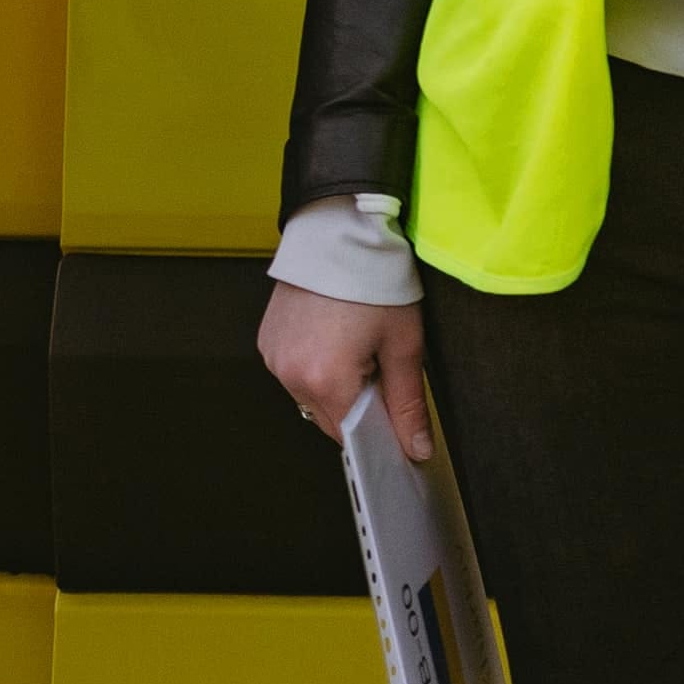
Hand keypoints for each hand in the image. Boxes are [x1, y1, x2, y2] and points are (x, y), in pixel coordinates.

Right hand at [262, 284, 437, 463]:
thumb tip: (416, 449)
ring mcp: (274, 358)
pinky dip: (314, 368)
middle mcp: (290, 375)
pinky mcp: (266, 341)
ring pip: (310, 397)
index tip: (397, 418)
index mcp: (326, 381)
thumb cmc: (374, 283)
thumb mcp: (403, 345)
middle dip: (356, 406)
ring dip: (334, 388)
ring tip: (354, 347)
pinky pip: (293, 373)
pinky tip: (332, 338)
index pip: (353, 436)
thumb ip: (407, 404)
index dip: (378, 432)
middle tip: (379, 368)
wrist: (338, 234)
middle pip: (329, 419)